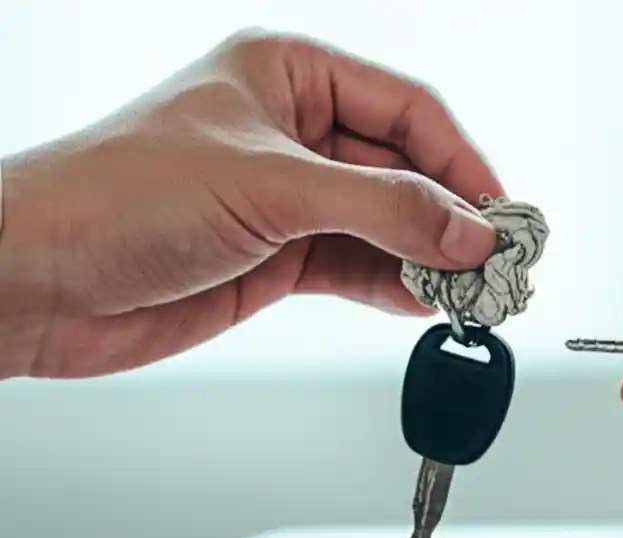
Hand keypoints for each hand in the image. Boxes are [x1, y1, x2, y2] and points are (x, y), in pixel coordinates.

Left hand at [0, 29, 501, 378]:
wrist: (36, 280)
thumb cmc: (115, 195)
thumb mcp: (272, 185)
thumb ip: (384, 209)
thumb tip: (467, 231)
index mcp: (288, 73)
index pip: (407, 108)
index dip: (461, 159)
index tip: (498, 209)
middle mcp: (293, 131)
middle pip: (404, 169)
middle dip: (450, 215)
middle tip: (495, 258)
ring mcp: (288, 197)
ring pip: (387, 223)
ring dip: (429, 258)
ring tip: (471, 289)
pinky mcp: (278, 255)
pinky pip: (359, 267)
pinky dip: (396, 285)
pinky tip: (426, 301)